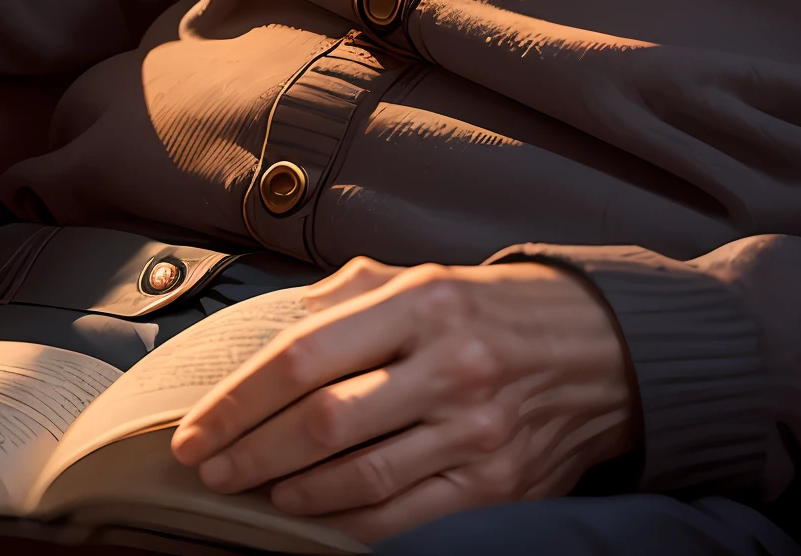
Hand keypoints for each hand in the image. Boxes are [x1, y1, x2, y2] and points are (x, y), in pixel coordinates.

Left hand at [171, 259, 639, 540]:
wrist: (605, 350)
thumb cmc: (498, 311)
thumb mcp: (430, 276)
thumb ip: (352, 295)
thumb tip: (278, 328)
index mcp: (425, 300)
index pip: (305, 353)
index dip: (238, 399)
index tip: (194, 428)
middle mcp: (451, 363)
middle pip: (321, 422)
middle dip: (248, 451)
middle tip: (207, 467)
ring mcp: (476, 430)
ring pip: (355, 478)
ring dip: (286, 494)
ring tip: (251, 491)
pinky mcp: (497, 485)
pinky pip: (401, 518)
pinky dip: (343, 524)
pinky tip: (309, 515)